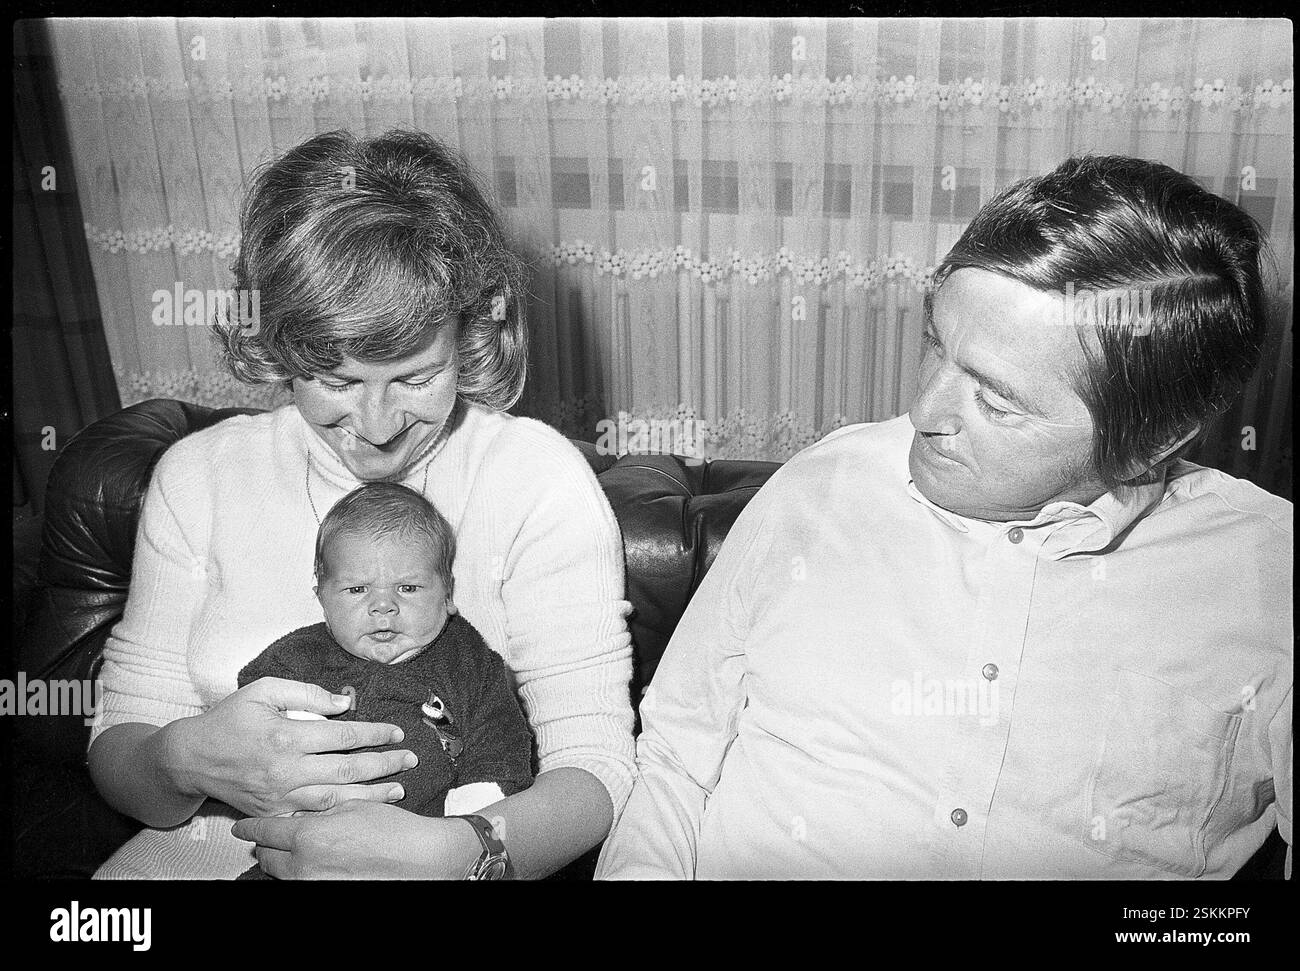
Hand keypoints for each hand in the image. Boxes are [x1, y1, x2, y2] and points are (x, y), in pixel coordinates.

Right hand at [166, 676, 416, 817]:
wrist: (191, 758)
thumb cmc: (229, 719)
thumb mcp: (264, 690)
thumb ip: (307, 692)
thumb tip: (345, 702)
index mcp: (287, 735)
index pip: (344, 735)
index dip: (374, 733)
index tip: (396, 731)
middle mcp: (286, 769)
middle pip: (348, 768)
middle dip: (385, 763)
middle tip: (409, 758)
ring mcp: (280, 795)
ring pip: (337, 797)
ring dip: (372, 793)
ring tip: (400, 788)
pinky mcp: (274, 812)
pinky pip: (315, 815)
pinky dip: (343, 812)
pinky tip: (364, 808)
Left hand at [231, 800, 480, 878]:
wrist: (420, 857)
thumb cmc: (392, 830)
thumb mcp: (350, 806)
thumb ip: (316, 807)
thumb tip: (294, 809)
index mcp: (308, 837)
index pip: (263, 832)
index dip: (251, 827)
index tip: (244, 826)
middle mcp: (305, 866)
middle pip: (266, 857)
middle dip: (269, 844)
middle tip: (277, 834)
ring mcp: (314, 884)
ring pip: (282, 873)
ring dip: (285, 859)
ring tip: (304, 846)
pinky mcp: (326, 892)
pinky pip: (303, 882)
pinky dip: (304, 871)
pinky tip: (320, 860)